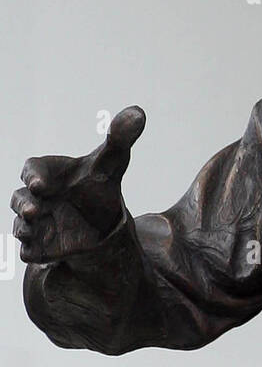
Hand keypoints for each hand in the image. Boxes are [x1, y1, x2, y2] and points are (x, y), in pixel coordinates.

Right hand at [11, 106, 145, 263]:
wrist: (102, 223)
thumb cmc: (98, 185)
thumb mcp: (111, 163)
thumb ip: (119, 139)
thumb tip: (138, 112)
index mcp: (46, 173)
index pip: (31, 169)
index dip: (32, 175)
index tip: (40, 184)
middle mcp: (35, 198)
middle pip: (18, 198)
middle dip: (23, 204)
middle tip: (34, 209)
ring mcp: (36, 223)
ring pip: (20, 226)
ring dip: (23, 228)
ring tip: (31, 229)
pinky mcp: (41, 247)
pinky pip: (29, 251)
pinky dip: (30, 252)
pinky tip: (35, 253)